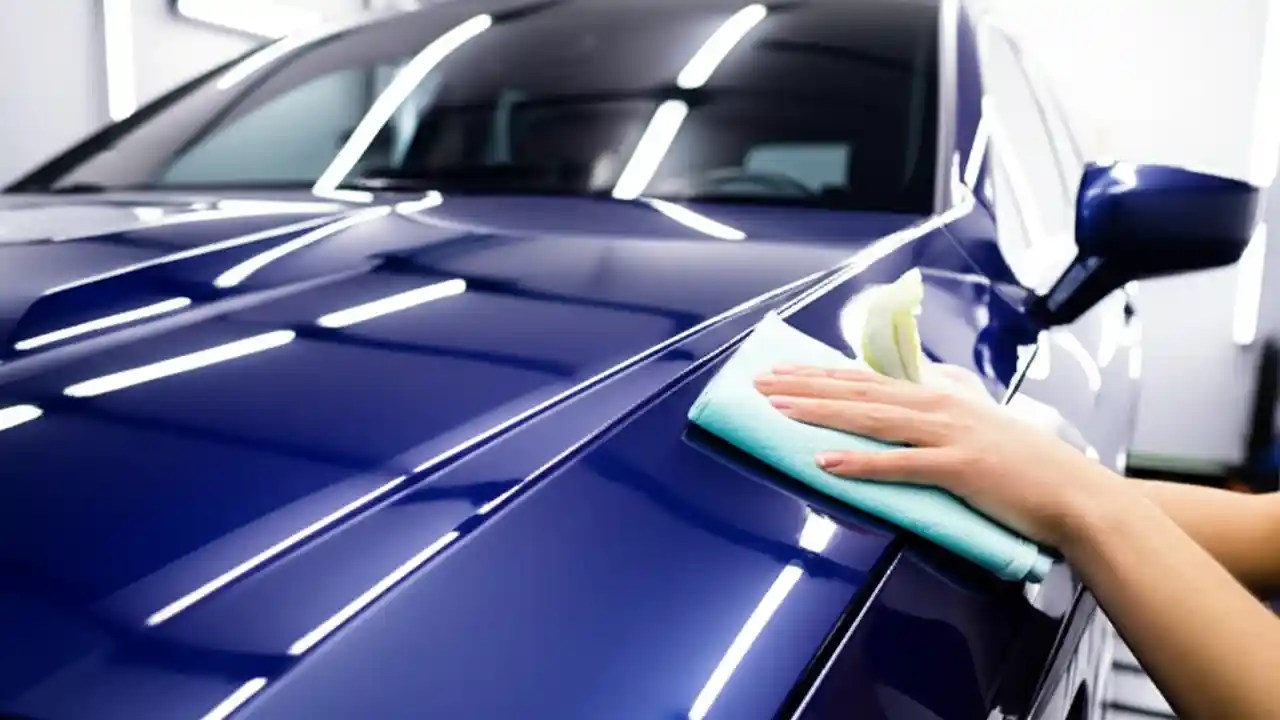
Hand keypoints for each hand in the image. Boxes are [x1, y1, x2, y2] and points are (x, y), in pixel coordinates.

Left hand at [754, 365, 1129, 547]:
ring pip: (872, 418)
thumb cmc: (1023, 460)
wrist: (1070, 492)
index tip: (779, 370)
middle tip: (759, 383)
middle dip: (805, 386)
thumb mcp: (978, 414)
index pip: (865, 378)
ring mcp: (948, 435)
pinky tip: (827, 461)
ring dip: (822, 413)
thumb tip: (916, 376)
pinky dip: (861, 462)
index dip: (819, 373)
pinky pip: (901, 464)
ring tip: (780, 410)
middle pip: (859, 391)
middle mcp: (938, 406)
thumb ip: (943, 393)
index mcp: (938, 394)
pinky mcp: (959, 469)